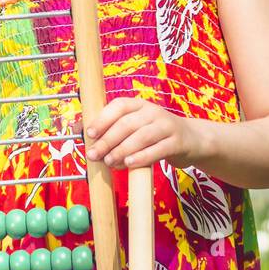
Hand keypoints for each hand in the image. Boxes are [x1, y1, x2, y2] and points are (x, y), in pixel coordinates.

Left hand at [85, 99, 206, 170]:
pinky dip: (142, 157)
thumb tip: (77, 130)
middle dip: (108, 140)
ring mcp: (166, 125)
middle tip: (94, 154)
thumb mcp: (134, 128)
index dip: (102, 118)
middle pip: (127, 123)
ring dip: (122, 150)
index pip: (118, 106)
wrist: (191, 140)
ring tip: (110, 162)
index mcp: (138, 105)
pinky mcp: (177, 141)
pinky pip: (158, 149)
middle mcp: (152, 111)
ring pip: (142, 136)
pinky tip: (129, 164)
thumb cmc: (154, 135)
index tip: (89, 133)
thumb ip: (110, 130)